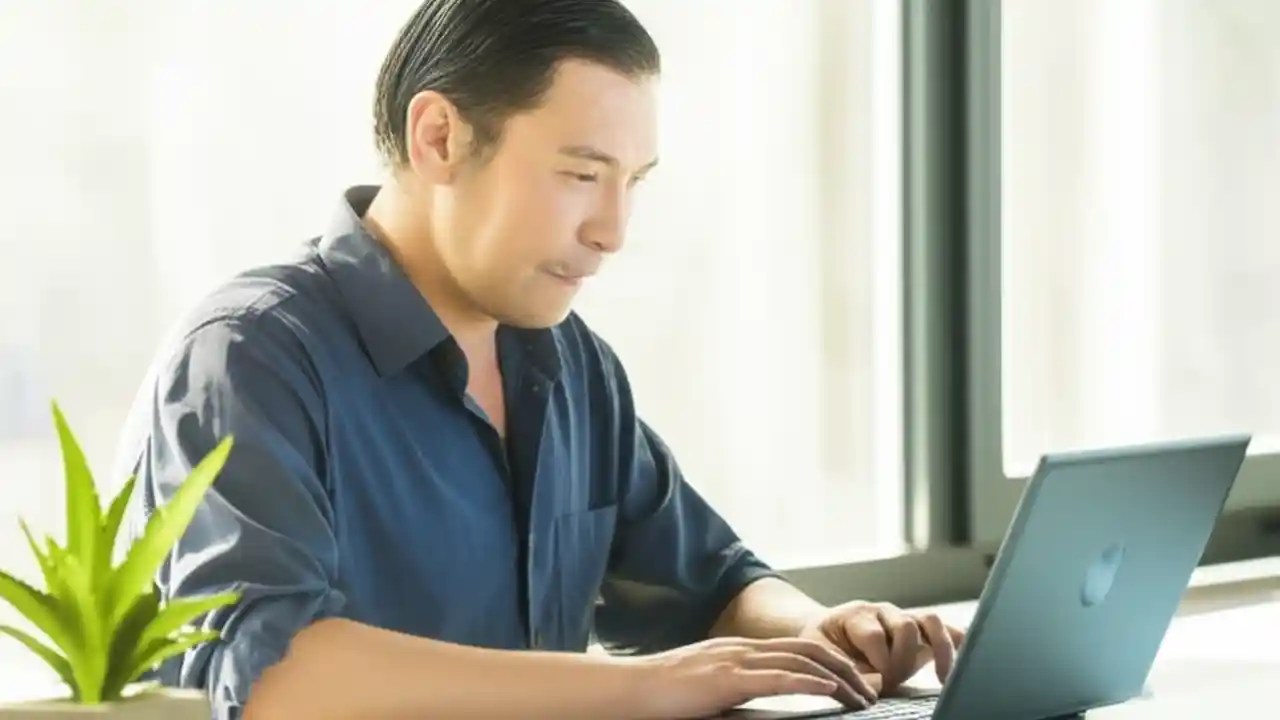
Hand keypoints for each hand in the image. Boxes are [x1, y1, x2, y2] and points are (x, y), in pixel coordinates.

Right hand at [631, 636, 878, 718]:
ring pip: (801, 660)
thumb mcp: (706, 686)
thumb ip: (734, 687)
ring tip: (861, 696)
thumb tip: (756, 703)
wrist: (630, 688)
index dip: (831, 662)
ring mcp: (736, 660)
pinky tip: (829, 691)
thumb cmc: (661, 693)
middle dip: (846, 668)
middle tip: (870, 690)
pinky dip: (809, 682)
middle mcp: (743, 648)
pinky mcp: (728, 679)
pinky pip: (777, 678)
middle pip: (808, 649)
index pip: (796, 648)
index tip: (852, 682)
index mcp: (739, 649)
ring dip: (838, 678)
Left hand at [799, 601, 966, 694]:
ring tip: (943, 678)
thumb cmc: (824, 644)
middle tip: (894, 682)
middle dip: (903, 660)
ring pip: (931, 621)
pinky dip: (958, 643)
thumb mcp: (822, 653)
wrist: (827, 631)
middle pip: (906, 626)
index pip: (875, 635)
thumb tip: (874, 685)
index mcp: (857, 615)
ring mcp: (904, 618)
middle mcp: (884, 612)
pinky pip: (946, 630)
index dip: (879, 662)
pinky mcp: (921, 631)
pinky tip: (965, 663)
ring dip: (939, 649)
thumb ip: (844, 666)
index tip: (876, 683)